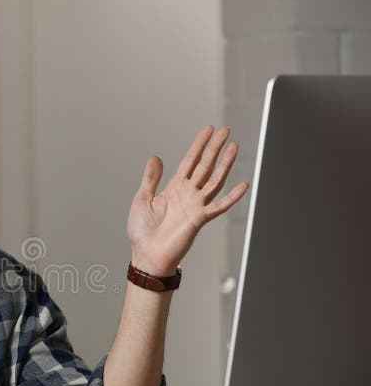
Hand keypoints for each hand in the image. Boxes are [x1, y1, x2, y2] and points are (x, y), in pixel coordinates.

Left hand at [127, 125, 248, 275]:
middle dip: (215, 148)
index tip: (208, 130)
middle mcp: (187, 194)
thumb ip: (150, 178)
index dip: (199, 145)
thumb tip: (155, 157)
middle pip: (205, 166)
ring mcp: (195, 206)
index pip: (190, 161)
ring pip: (214, 180)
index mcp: (174, 188)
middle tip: (225, 131)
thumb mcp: (142, 199)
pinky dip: (232, 198)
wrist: (147, 255)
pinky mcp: (199, 219)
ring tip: (234, 147)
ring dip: (225, 164)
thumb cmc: (143, 232)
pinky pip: (218, 207)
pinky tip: (243, 185)